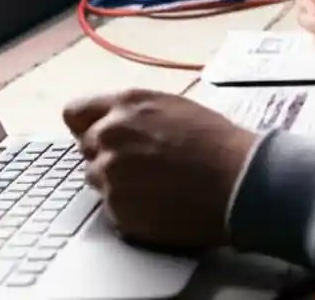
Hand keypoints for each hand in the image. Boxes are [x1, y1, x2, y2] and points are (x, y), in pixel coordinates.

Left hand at [62, 89, 256, 250]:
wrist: (239, 181)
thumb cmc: (217, 144)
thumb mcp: (173, 107)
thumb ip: (135, 114)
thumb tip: (116, 123)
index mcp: (125, 105)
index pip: (75, 112)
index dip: (86, 126)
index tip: (96, 135)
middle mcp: (110, 135)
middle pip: (86, 149)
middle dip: (108, 155)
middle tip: (141, 165)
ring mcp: (110, 174)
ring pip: (97, 179)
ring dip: (118, 183)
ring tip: (156, 185)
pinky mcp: (117, 208)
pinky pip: (112, 209)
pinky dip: (130, 208)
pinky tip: (159, 202)